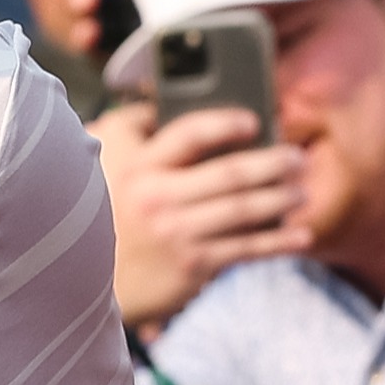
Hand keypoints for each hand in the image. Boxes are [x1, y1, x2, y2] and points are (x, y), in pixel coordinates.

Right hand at [96, 100, 313, 332]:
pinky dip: (278, 242)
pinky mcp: (192, 265)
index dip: (226, 124)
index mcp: (139, 167)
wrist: (83, 285)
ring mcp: (178, 233)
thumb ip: (129, 128)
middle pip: (230, 174)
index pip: (189, 134)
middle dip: (272, 163)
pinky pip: (245, 249)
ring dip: (281, 199)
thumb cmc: (97, 216)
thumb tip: (157, 99)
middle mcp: (159, 197)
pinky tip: (301, 237)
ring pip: (244, 210)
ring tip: (301, 191)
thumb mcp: (100, 164)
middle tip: (297, 158)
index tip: (255, 121)